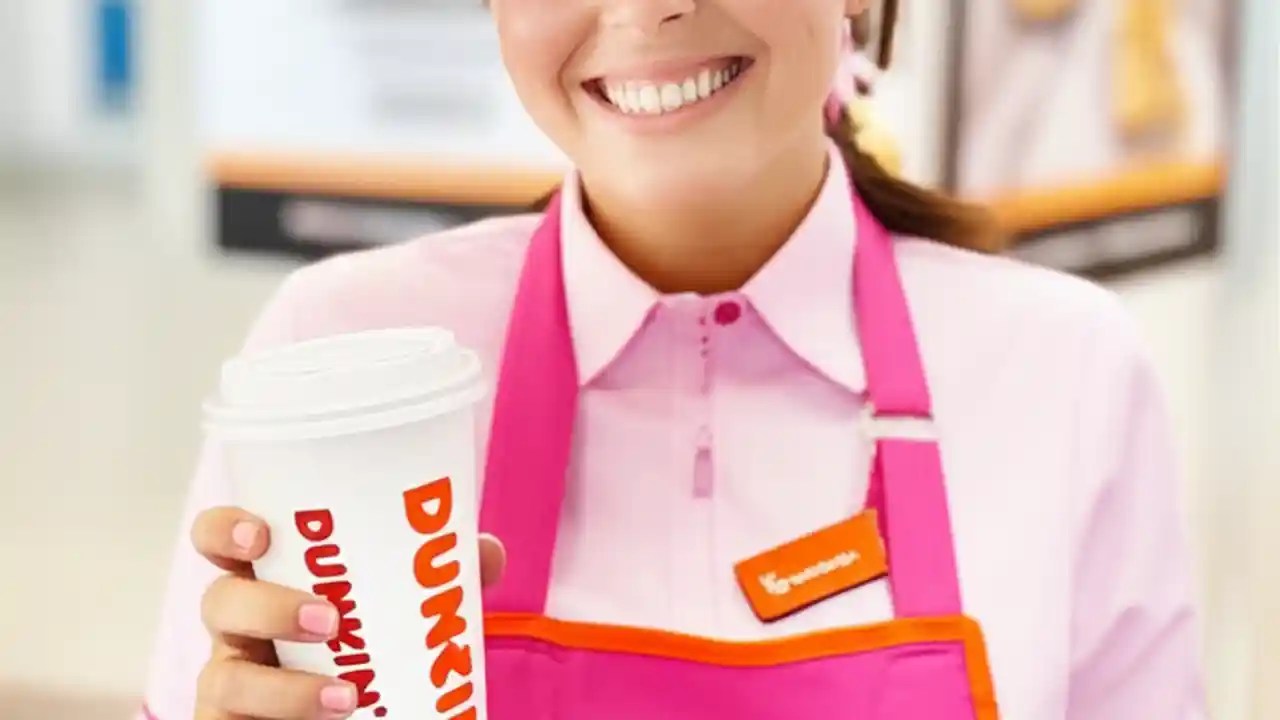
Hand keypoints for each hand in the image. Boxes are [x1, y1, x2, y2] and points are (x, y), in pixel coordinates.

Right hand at [192, 507, 506, 718]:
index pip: (220, 541)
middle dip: (266, 606)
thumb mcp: (402, 610)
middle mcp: (238, 629)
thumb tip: (486, 552)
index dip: (223, 530)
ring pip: (225, 681)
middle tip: (330, 617)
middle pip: (218, 602)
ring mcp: (231, 685)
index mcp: (268, 578)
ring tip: (346, 695)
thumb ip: (442, 577)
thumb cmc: (368, 647)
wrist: (364, 717)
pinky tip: (332, 719)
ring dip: (283, 689)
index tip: (261, 534)